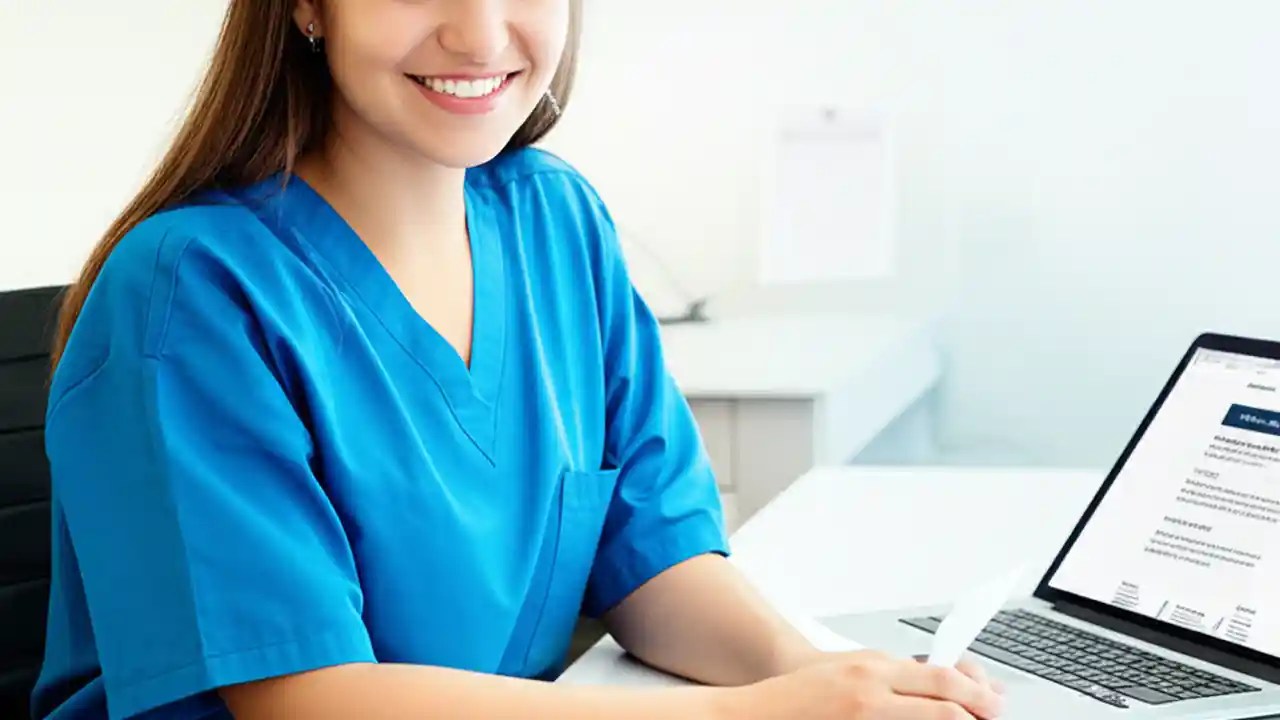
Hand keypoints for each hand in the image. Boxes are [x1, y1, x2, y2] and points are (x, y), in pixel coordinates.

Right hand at [725, 649, 1004, 719]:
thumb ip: (894, 673)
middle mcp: (871, 693)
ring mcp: (864, 719)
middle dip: (975, 713)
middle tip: (992, 716)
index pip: (940, 678)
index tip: (993, 701)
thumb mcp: (852, 667)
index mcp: (872, 668)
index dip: (975, 692)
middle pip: (943, 706)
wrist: (761, 711)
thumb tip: (943, 681)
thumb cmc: (805, 691)